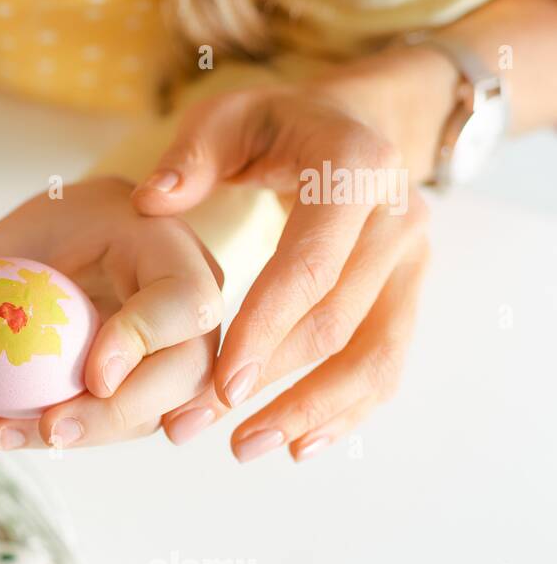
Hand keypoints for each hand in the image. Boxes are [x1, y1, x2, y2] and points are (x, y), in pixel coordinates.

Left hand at [0, 178, 224, 450]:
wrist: (90, 236)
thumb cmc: (50, 231)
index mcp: (164, 244)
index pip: (184, 298)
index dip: (146, 338)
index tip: (92, 373)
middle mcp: (194, 296)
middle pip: (187, 368)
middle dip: (123, 410)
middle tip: (55, 432)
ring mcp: (189, 341)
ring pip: (171, 402)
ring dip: (107, 431)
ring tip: (32, 438)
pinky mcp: (171, 376)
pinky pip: (149, 414)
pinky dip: (106, 432)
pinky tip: (51, 440)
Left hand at [131, 83, 430, 460]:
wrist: (355, 126)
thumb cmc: (277, 125)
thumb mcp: (229, 116)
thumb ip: (190, 155)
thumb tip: (152, 201)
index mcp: (355, 171)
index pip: (313, 264)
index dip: (268, 325)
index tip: (222, 381)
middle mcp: (397, 219)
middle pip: (337, 322)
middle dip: (270, 382)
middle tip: (199, 424)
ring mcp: (411, 262)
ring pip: (374, 357)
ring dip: (311, 411)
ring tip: (245, 446)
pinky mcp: (408, 295)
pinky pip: (386, 363)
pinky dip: (346, 410)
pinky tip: (297, 444)